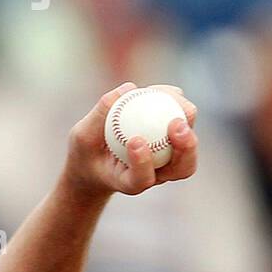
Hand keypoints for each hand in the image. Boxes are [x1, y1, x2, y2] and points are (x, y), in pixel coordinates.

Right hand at [63, 82, 198, 200]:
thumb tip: (128, 88)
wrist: (95, 161)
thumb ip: (100, 116)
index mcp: (130, 183)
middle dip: (185, 147)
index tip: (135, 140)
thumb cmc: (86, 153)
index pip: (142, 179)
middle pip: (182, 168)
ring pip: (189, 147)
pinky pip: (183, 123)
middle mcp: (155, 176)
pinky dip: (177, 105)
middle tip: (175, 124)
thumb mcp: (82, 137)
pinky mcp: (173, 142)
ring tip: (175, 97)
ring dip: (187, 122)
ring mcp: (167, 161)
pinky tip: (165, 90)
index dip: (143, 163)